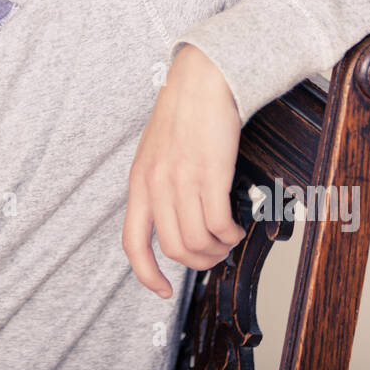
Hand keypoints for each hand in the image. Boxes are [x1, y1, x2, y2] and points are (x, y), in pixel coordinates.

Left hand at [122, 43, 245, 298]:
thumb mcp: (156, 153)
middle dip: (198, 263)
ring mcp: (181, 180)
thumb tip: (175, 220)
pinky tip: (236, 227)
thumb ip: (159, 185)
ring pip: (197, 242)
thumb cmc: (185, 113)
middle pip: (173, 249)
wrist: (203, 80)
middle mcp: (156, 185)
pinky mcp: (210, 174)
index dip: (146, 274)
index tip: (162, 290)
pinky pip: (219, 224)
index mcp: (139, 182)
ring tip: (228, 240)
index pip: (132, 242)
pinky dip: (231, 234)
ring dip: (218, 250)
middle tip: (214, 256)